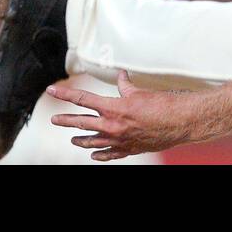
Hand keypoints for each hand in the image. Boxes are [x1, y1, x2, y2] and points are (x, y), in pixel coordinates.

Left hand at [48, 71, 202, 160]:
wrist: (180, 123)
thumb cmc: (163, 105)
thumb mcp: (140, 92)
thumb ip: (126, 86)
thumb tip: (121, 76)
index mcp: (113, 108)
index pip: (82, 99)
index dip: (65, 94)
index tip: (52, 91)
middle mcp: (112, 126)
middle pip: (81, 123)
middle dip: (66, 120)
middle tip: (54, 120)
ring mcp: (119, 140)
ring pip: (92, 142)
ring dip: (81, 139)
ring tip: (73, 138)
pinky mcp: (129, 149)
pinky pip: (109, 154)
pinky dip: (100, 155)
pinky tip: (94, 156)